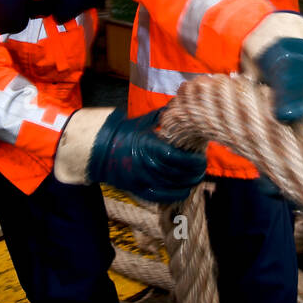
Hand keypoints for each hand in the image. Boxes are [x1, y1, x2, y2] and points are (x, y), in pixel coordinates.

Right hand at [87, 108, 207, 203]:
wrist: (100, 150)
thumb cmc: (124, 133)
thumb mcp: (142, 121)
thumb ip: (162, 116)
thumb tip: (181, 106)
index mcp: (147, 146)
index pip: (174, 157)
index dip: (191, 160)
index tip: (201, 156)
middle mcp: (144, 165)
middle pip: (176, 173)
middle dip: (193, 170)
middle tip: (202, 165)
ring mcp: (141, 179)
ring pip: (171, 185)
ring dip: (188, 182)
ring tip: (198, 176)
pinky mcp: (138, 189)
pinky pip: (160, 197)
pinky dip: (175, 195)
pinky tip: (186, 190)